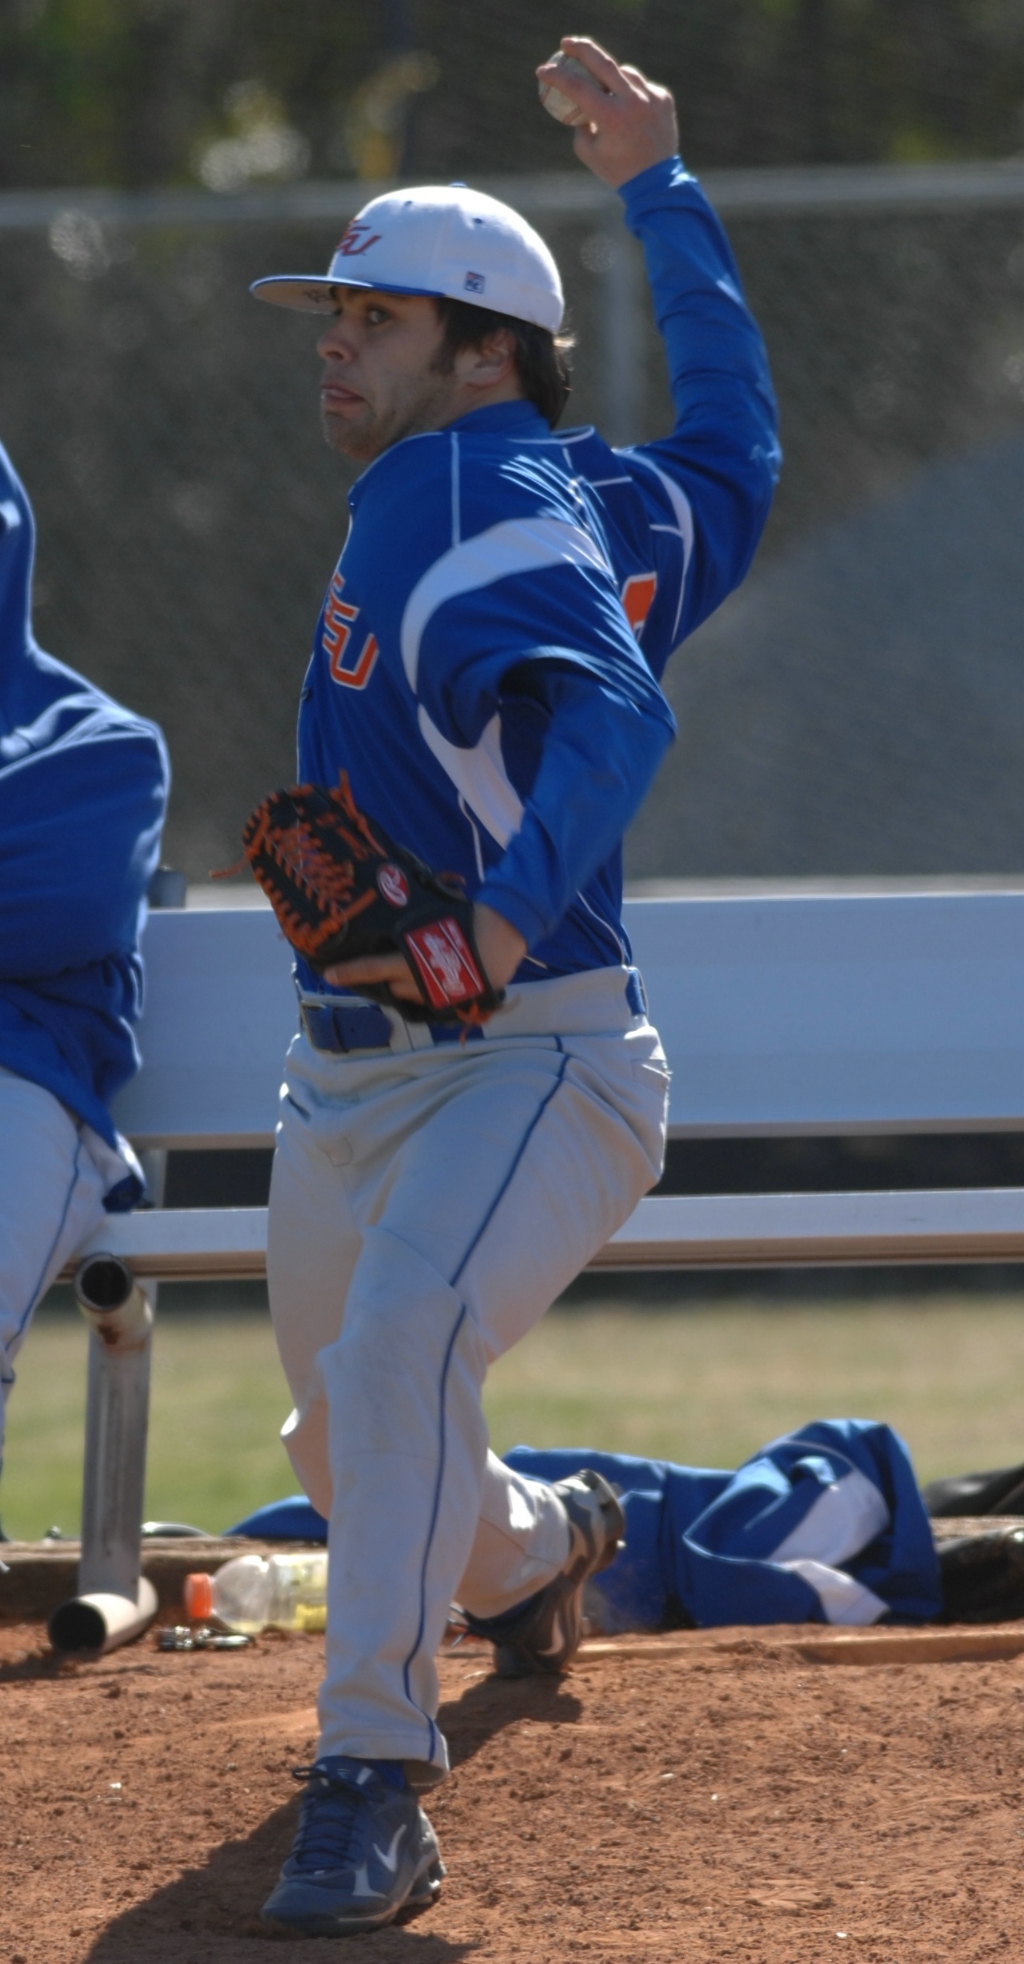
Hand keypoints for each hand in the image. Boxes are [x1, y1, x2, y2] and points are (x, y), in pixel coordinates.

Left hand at [321, 902, 525, 1002]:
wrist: (501, 938)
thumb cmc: (466, 921)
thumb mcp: (433, 918)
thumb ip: (411, 929)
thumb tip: (396, 920)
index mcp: (410, 958)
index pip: (372, 968)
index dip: (349, 973)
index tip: (328, 976)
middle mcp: (418, 981)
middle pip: (390, 988)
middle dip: (387, 980)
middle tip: (388, 966)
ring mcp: (435, 994)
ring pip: (409, 995)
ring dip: (407, 986)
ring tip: (417, 969)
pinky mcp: (451, 1002)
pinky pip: (429, 1000)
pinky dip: (427, 991)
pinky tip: (434, 978)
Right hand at [536, 36, 677, 189]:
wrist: (657, 184)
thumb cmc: (617, 170)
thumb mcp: (588, 151)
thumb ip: (579, 123)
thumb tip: (577, 102)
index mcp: (611, 117)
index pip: (577, 87)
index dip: (556, 76)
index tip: (542, 70)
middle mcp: (633, 101)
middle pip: (603, 62)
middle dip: (581, 48)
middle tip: (566, 44)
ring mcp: (651, 97)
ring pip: (624, 73)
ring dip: (610, 76)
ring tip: (603, 91)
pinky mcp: (664, 98)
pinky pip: (641, 86)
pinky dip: (631, 93)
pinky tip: (629, 110)